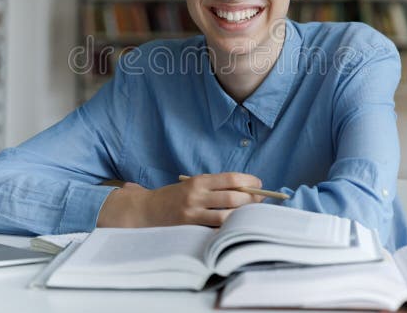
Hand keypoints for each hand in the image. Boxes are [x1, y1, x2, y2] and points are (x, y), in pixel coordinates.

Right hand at [97, 173, 263, 227]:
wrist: (145, 211)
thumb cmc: (175, 197)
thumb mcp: (192, 186)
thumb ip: (215, 187)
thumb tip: (247, 189)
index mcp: (199, 181)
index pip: (231, 178)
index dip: (250, 181)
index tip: (259, 184)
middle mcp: (196, 195)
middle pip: (234, 197)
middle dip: (252, 199)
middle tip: (260, 201)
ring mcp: (193, 213)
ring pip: (228, 215)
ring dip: (243, 215)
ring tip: (250, 214)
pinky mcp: (190, 228)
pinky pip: (216, 229)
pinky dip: (229, 228)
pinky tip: (235, 227)